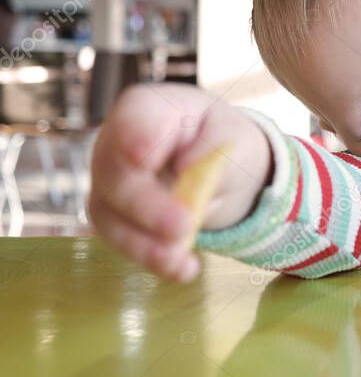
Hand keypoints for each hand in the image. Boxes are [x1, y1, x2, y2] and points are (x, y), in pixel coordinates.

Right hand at [89, 83, 271, 281]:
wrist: (221, 168)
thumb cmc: (224, 142)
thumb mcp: (234, 139)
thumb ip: (213, 151)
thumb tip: (188, 170)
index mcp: (148, 107)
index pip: (134, 120)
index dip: (135, 139)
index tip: (143, 157)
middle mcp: (115, 142)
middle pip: (117, 174)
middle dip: (147, 206)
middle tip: (183, 227)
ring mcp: (108, 180)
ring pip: (112, 214)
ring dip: (146, 244)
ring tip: (182, 262)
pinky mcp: (113, 215)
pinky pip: (122, 239)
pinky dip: (151, 257)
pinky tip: (183, 268)